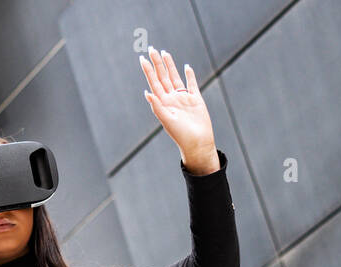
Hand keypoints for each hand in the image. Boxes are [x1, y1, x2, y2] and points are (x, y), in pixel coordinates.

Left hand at [139, 46, 216, 170]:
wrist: (198, 143)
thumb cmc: (181, 135)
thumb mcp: (167, 121)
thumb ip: (157, 107)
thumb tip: (147, 93)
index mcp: (163, 103)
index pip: (154, 83)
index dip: (148, 71)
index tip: (143, 58)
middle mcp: (172, 99)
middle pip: (163, 77)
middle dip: (157, 63)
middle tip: (151, 48)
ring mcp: (183, 98)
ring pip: (175, 78)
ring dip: (170, 66)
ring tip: (164, 53)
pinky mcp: (196, 100)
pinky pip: (191, 84)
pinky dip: (189, 75)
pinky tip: (186, 67)